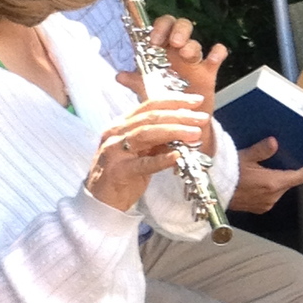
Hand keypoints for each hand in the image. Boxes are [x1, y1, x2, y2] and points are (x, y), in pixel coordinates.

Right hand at [86, 95, 211, 213]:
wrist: (101, 202)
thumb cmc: (124, 175)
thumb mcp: (142, 152)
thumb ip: (158, 140)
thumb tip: (185, 129)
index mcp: (121, 124)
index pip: (149, 105)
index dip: (174, 101)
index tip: (196, 101)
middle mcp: (116, 133)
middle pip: (150, 117)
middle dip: (179, 115)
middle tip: (201, 118)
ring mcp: (115, 151)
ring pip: (146, 134)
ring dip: (174, 131)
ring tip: (195, 133)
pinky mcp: (118, 171)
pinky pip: (143, 163)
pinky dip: (162, 159)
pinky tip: (177, 155)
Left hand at [116, 17, 228, 110]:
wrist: (179, 123)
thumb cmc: (161, 102)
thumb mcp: (146, 92)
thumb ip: (135, 82)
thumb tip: (119, 76)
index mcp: (160, 51)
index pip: (162, 26)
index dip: (160, 27)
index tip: (155, 40)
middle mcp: (177, 52)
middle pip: (181, 26)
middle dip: (178, 30)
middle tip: (174, 42)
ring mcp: (194, 61)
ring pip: (196, 42)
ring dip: (192, 45)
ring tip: (186, 55)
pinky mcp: (209, 72)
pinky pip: (218, 55)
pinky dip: (218, 53)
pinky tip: (214, 57)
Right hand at [228, 138, 302, 214]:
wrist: (211, 191)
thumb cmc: (227, 174)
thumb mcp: (245, 156)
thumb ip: (262, 150)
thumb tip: (275, 142)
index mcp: (273, 183)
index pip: (299, 177)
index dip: (299, 168)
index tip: (296, 161)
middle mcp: (272, 197)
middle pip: (289, 184)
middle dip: (284, 174)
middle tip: (275, 162)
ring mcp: (265, 205)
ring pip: (279, 191)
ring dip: (274, 183)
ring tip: (262, 172)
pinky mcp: (257, 209)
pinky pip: (268, 198)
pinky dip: (265, 191)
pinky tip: (255, 182)